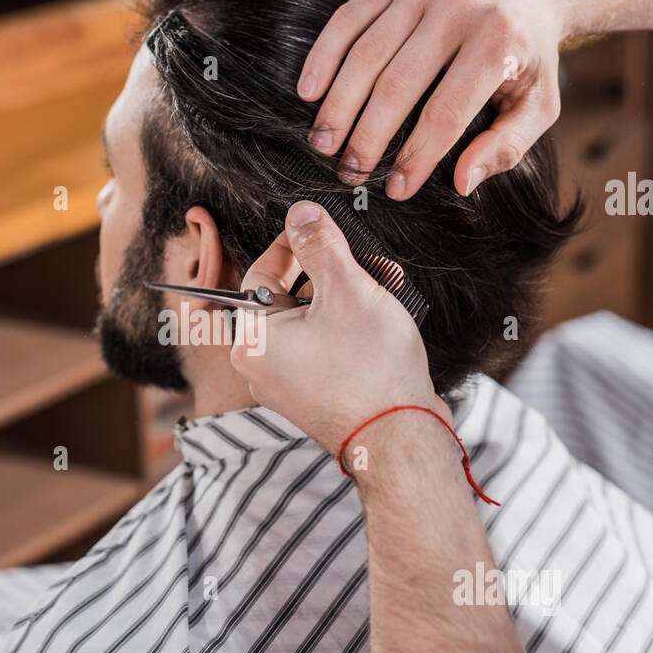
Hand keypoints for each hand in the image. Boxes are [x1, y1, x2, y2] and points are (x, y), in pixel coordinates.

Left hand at [230, 201, 442, 454]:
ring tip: (385, 284)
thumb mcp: (346, 289)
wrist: (400, 440)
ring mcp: (288, 387)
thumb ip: (320, 244)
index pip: (261, 273)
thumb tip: (300, 213)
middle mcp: (260, 367)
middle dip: (329, 272)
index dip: (292, 243)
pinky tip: (383, 316)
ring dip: (346, 297)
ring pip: (311, 322)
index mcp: (252, 340)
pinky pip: (324, 349)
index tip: (317, 226)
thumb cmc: (370, 370)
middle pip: (288, 298)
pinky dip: (349, 328)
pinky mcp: (316, 398)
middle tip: (361, 258)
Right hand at [297, 0, 563, 199]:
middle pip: (398, 84)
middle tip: (348, 173)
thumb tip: (462, 182)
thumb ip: (505, 146)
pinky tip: (310, 92)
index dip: (417, 156)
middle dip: (367, 136)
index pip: (446, 112)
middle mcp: (460, 7)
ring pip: (367, 54)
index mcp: (499, 41)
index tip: (396, 190)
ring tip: (323, 143)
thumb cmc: (529, 50)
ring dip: (339, 104)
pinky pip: (349, 18)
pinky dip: (324, 56)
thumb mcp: (539, 103)